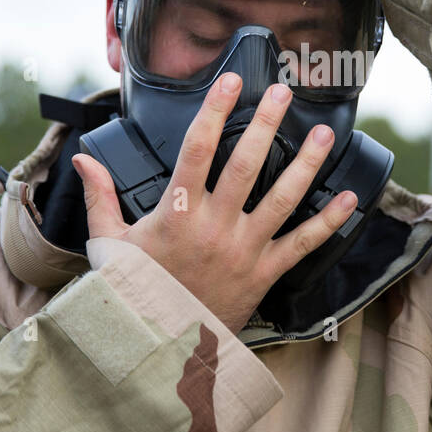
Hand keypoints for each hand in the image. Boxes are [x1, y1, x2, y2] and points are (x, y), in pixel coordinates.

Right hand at [71, 72, 358, 335]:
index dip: (213, 112)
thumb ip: (100, 196)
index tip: (228, 82)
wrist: (159, 349)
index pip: (196, 150)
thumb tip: (82, 158)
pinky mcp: (264, 274)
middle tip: (283, 93)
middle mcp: (213, 227)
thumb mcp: (110, 244)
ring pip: (281, 199)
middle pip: (245, 165)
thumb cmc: (134, 292)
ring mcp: (243, 250)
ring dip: (306, 164)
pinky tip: (349, 197)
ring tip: (324, 133)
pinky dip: (328, 221)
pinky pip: (302, 244)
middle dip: (266, 124)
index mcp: (176, 214)